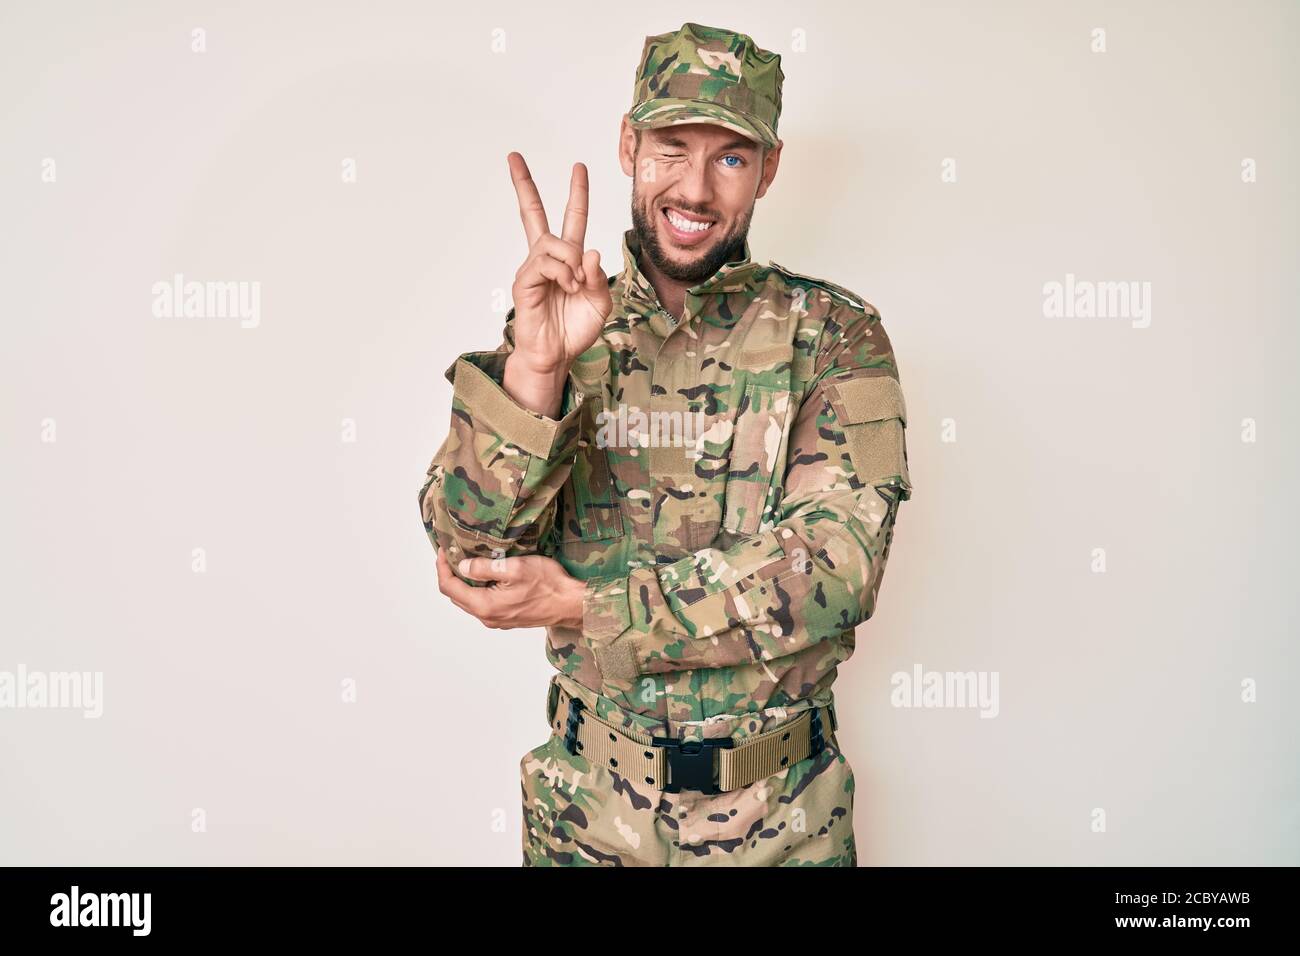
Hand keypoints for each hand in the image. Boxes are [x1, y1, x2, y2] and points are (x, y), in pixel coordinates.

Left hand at [435, 550, 585, 629]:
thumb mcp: (515, 568)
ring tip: (467, 561)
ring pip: (469, 600)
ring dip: (464, 582)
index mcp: (485, 605)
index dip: (442, 567)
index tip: (444, 550)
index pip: (449, 588)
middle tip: (453, 553)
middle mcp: (488, 617)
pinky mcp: (506, 618)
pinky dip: (476, 589)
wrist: (571, 605)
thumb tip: (463, 566)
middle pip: (456, 596)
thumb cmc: (549, 585)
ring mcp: (497, 620)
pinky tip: (485, 575)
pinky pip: (482, 604)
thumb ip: (485, 568)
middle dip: (450, 574)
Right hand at [504, 153, 611, 415]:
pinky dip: (563, 273)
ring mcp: (533, 268)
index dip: (576, 193)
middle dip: (524, 184)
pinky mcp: (523, 282)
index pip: (572, 218)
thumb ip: (599, 276)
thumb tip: (591, 251)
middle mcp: (548, 259)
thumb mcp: (601, 301)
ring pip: (552, 243)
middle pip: (533, 213)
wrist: (557, 355)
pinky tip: (567, 287)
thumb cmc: (576, 329)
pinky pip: (545, 263)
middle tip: (513, 156)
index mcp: (569, 259)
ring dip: (571, 261)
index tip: (578, 166)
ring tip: (575, 285)